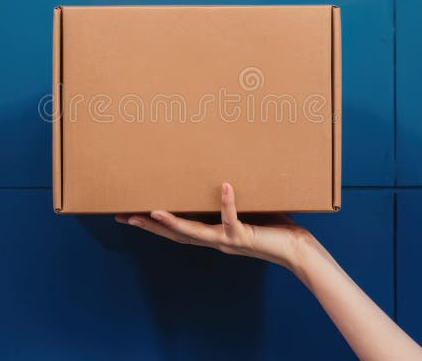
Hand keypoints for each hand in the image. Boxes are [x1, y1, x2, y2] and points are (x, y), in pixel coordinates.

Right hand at [115, 182, 313, 268]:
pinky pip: (233, 218)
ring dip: (173, 223)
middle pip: (175, 234)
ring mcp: (227, 240)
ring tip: (154, 211)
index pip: (177, 230)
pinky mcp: (244, 236)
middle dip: (148, 226)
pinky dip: (228, 203)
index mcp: (212, 234)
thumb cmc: (273, 228)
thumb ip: (231, 198)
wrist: (296, 251)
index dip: (153, 225)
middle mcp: (215, 240)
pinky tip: (225, 186)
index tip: (130, 215)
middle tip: (124, 217)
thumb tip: (219, 171)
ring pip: (193, 233)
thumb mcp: (246, 209)